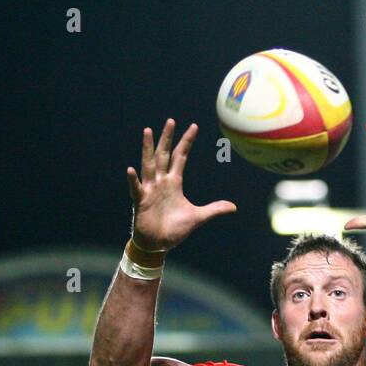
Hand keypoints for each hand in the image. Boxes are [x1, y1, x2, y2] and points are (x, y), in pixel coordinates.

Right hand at [127, 119, 235, 250]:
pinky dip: (134, 180)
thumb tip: (234, 207)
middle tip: (171, 121)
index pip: (180, 157)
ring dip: (148, 149)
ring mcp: (150, 190)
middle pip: (164, 155)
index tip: (194, 126)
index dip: (186, 142)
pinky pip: (137, 189)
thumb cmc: (174, 230)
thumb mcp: (197, 217)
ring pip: (148, 165)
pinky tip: (131, 170)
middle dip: (167, 138)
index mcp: (174, 183)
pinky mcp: (141, 202)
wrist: (159, 245)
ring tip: (147, 132)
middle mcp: (161, 182)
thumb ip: (214, 209)